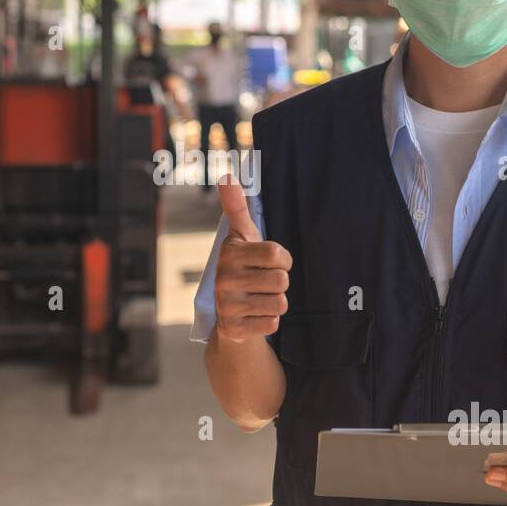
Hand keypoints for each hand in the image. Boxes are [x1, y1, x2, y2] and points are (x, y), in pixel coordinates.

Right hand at [214, 175, 290, 342]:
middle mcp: (223, 279)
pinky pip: (272, 323)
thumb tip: (226, 176)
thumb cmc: (243, 269)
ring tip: (259, 299)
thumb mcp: (242, 237)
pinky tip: (254, 316)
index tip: (270, 262)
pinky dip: (269, 321)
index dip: (283, 260)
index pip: (278, 254)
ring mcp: (226, 306)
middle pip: (281, 280)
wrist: (229, 315)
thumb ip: (237, 208)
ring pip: (280, 303)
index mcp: (229, 253)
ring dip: (276, 302)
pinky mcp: (233, 329)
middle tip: (262, 283)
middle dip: (279, 283)